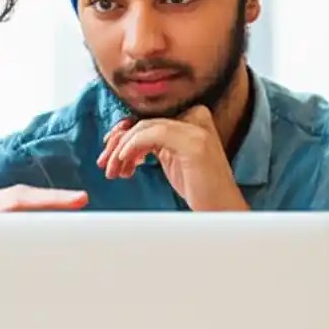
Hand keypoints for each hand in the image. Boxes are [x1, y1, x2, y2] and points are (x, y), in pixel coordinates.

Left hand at [97, 106, 246, 210]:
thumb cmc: (199, 189)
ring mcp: (196, 128)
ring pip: (144, 128)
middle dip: (118, 144)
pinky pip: (152, 134)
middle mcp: (196, 118)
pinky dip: (133, 147)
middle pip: (144, 122)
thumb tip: (122, 141)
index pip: (149, 118)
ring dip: (121, 150)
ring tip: (114, 171)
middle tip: (105, 164)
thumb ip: (155, 145)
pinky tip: (125, 163)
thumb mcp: (172, 160)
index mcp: (192, 118)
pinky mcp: (193, 142)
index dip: (125, 133)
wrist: (223, 210)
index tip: (110, 151)